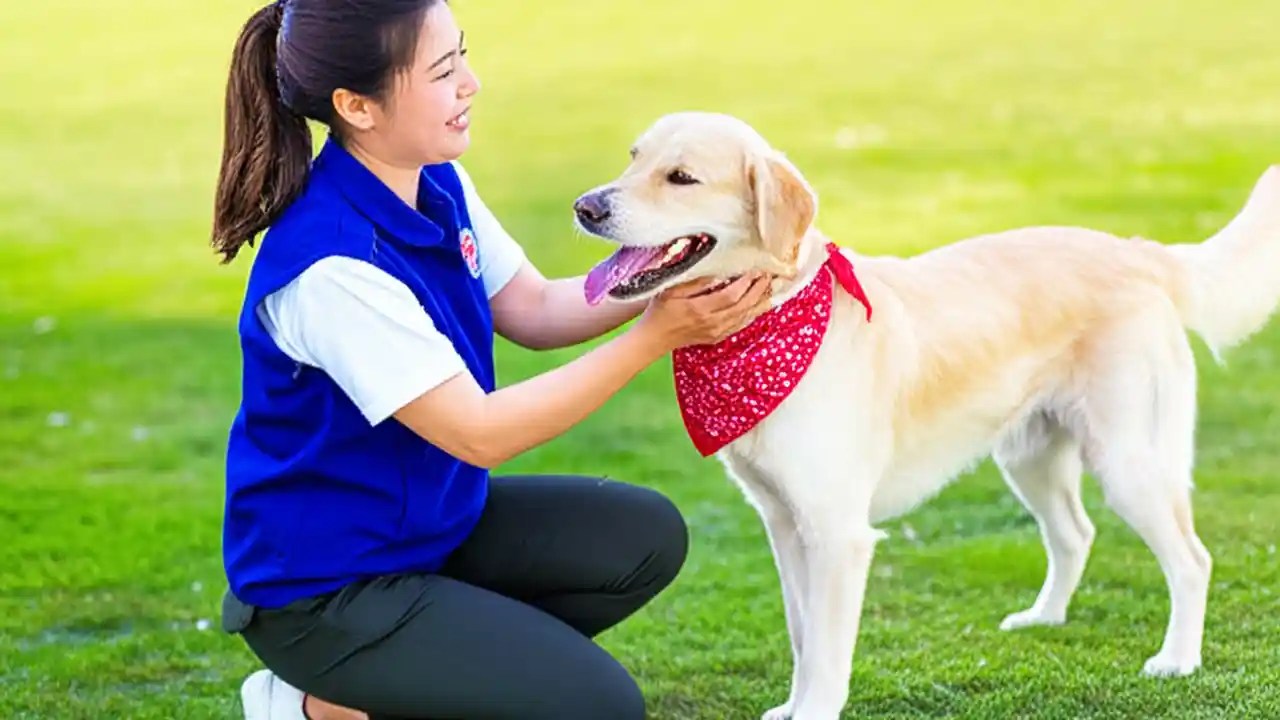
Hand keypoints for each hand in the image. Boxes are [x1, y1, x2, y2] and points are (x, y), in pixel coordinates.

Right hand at [636, 272, 772, 350]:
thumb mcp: (670, 290)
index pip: (730, 296)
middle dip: (758, 290)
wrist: (653, 339)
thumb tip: (716, 271)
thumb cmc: (659, 311)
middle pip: (743, 307)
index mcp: (699, 310)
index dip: (746, 283)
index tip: (755, 270)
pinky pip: (740, 325)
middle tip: (769, 275)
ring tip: (771, 288)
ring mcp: (715, 332)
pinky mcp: (716, 337)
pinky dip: (753, 314)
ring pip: (745, 317)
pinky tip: (760, 305)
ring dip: (759, 302)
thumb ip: (694, 281)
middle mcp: (711, 323)